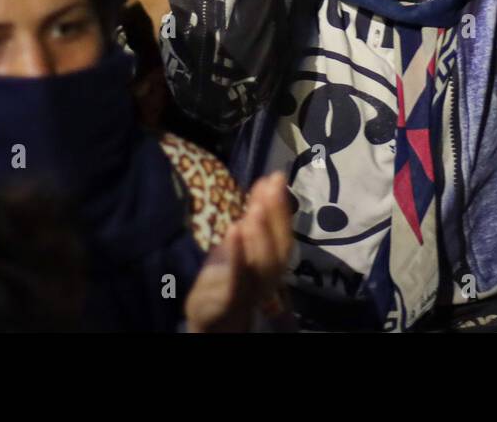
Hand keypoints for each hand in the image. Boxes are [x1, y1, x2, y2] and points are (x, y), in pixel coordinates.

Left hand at [185, 173, 292, 331]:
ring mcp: (250, 291)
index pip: (283, 233)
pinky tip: (234, 231)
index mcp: (273, 261)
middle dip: (275, 215)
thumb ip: (256, 213)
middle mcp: (268, 278)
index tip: (277, 176)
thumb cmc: (230, 275)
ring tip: (255, 209)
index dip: (281, 205)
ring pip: (262, 265)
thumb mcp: (242, 241)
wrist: (213, 319)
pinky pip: (236, 279)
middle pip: (278, 248)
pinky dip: (237, 256)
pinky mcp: (228, 301)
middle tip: (270, 186)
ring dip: (260, 235)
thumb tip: (270, 178)